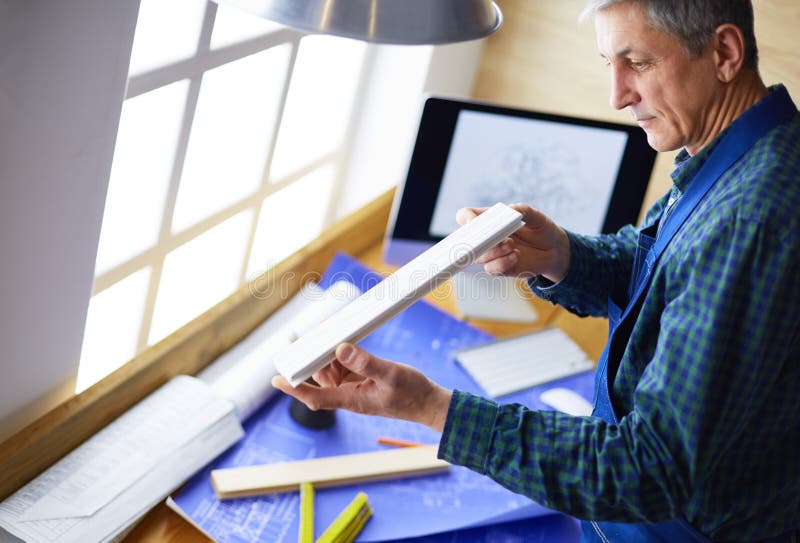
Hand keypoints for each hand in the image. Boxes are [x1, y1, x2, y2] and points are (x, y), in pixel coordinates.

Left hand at [271, 343, 452, 431]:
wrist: (428, 403)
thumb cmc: (412, 394)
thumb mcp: (391, 374)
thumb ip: (366, 363)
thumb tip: (341, 349)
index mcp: (352, 399)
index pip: (315, 396)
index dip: (294, 388)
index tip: (276, 380)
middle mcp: (349, 394)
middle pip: (318, 377)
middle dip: (307, 358)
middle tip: (295, 337)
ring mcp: (355, 387)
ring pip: (329, 369)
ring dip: (323, 352)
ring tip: (321, 330)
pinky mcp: (362, 380)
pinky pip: (342, 365)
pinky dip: (337, 352)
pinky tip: (338, 337)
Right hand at [456, 203, 570, 282]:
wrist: (554, 250)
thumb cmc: (541, 229)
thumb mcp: (536, 217)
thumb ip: (523, 210)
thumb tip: (510, 210)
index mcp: (489, 220)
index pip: (466, 216)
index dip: (466, 218)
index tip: (475, 222)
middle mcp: (487, 237)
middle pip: (468, 240)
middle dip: (477, 240)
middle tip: (490, 237)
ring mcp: (492, 254)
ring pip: (479, 257)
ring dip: (493, 251)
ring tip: (512, 245)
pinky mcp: (500, 268)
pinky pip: (491, 269)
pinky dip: (502, 263)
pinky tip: (515, 256)